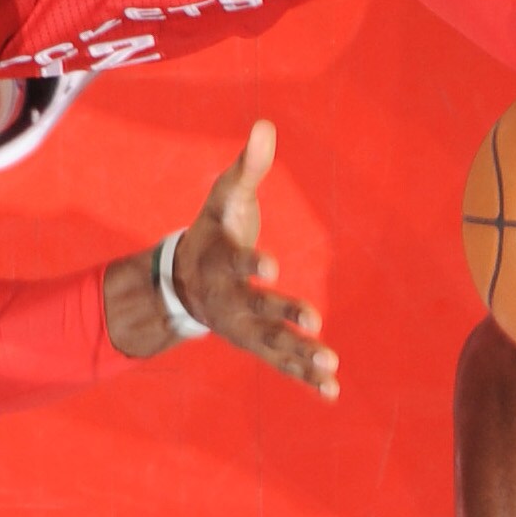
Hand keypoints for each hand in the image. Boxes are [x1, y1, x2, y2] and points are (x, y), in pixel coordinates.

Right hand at [167, 121, 336, 398]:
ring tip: (330, 365)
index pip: (236, 262)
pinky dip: (305, 379)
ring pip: (272, 344)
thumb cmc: (213, 232)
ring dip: (300, 356)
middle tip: (313, 322)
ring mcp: (243, 327)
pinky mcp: (257, 345)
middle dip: (282, 315)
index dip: (252, 264)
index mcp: (220, 261)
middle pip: (256, 309)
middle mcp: (229, 299)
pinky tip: (332, 391)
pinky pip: (282, 365)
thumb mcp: (224, 197)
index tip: (271, 266)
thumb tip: (265, 125)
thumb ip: (247, 167)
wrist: (183, 282)